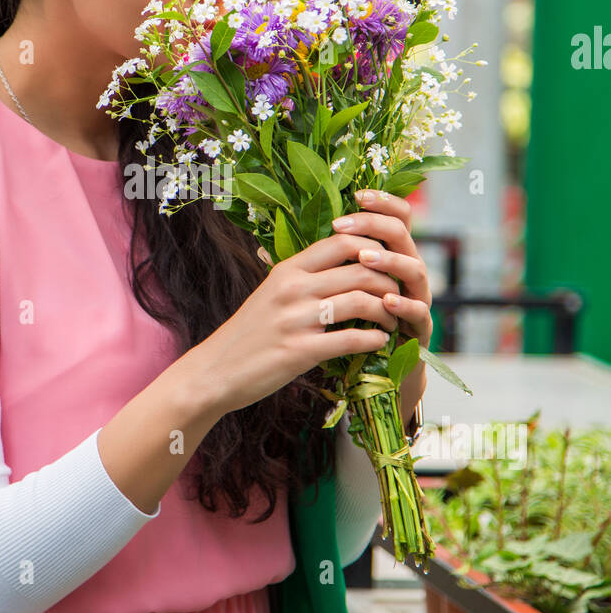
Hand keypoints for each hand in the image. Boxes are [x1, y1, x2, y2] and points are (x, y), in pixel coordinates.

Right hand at [200, 230, 406, 415]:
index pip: (341, 241)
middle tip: (397, 294)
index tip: (386, 263)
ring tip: (392, 320)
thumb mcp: (270, 293)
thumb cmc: (248, 333)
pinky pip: (351, 339)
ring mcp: (296, 319)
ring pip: (360, 301)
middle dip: (388, 281)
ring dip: (386, 311)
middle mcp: (293, 288)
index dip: (372, 247)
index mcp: (287, 269)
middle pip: (359, 269)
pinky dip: (374, 340)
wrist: (216, 371)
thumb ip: (303, 277)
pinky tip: (379, 342)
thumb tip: (342, 263)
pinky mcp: (300, 351)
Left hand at [331, 187, 432, 425]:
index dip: (379, 202)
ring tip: (367, 259)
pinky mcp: (421, 330)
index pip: (390, 216)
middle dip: (375, 225)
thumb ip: (310, 270)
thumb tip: (261, 248)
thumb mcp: (323, 297)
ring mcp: (417, 299)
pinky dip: (405, 305)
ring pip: (414, 269)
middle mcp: (404, 273)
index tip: (356, 196)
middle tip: (347, 224)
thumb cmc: (343, 329)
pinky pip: (419, 312)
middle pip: (401, 233)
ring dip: (390, 261)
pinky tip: (389, 302)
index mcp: (384, 257)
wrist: (372, 374)